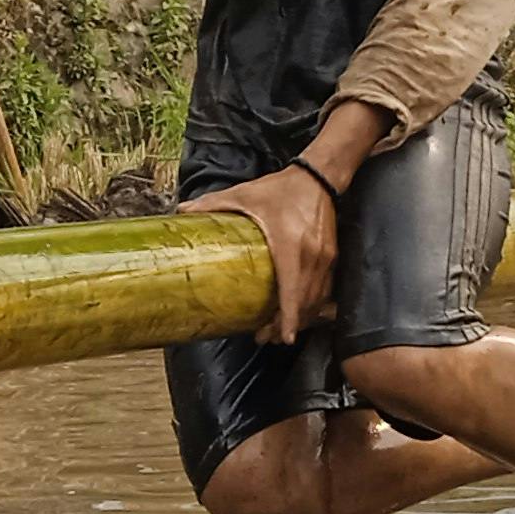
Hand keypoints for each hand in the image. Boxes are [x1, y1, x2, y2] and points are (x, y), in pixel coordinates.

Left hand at [181, 163, 340, 340]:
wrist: (319, 176)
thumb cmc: (282, 189)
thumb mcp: (245, 194)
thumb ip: (213, 203)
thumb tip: (183, 210)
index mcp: (290, 246)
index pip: (292, 292)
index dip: (289, 319)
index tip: (283, 337)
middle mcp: (312, 257)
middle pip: (304, 304)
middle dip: (287, 326)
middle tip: (267, 337)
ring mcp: (325, 259)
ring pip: (317, 300)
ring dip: (301, 318)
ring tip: (280, 330)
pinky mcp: (331, 257)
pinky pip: (325, 289)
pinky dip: (312, 305)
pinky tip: (299, 311)